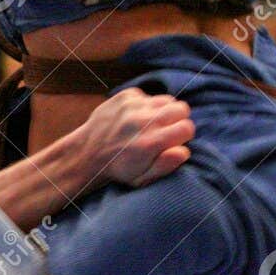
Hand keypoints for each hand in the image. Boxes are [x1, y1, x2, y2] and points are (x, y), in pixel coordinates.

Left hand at [73, 88, 194, 191]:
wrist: (87, 152)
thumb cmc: (119, 169)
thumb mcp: (142, 178)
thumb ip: (166, 165)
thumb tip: (184, 150)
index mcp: (151, 142)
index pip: (187, 128)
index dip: (183, 136)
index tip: (173, 141)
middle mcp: (143, 121)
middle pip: (182, 109)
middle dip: (178, 120)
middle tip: (165, 131)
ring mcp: (133, 105)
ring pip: (167, 100)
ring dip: (164, 111)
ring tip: (152, 124)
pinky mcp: (125, 96)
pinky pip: (148, 96)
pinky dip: (146, 105)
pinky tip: (136, 118)